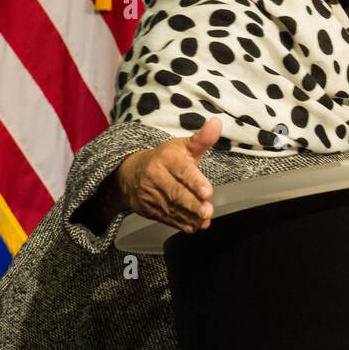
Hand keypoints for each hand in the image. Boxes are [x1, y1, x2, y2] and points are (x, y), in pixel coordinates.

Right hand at [117, 117, 220, 232]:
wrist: (131, 173)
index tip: (207, 191)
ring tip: (204, 220)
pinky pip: (165, 218)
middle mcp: (155, 176)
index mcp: (165, 158)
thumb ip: (202, 139)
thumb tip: (217, 123)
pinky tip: (193, 226)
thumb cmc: (165, 159)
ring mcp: (150, 194)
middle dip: (193, 204)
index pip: (182, 170)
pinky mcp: (148, 209)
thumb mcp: (182, 146)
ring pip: (172, 208)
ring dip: (189, 216)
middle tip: (207, 211)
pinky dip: (181, 224)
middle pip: (176, 192)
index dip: (195, 182)